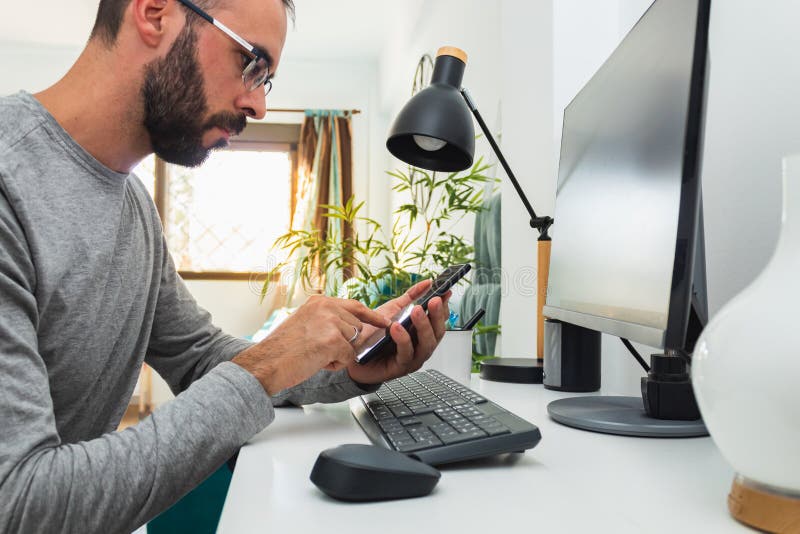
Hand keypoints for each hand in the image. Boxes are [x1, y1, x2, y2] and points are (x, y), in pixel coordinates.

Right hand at [232, 295, 389, 394]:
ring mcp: (331, 322)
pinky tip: (317, 361)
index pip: (355, 306)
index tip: (385, 321)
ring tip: (315, 354)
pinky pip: (348, 357)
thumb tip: (349, 328)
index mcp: (319, 301)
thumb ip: (326, 320)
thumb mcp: (305, 322)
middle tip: (320, 350)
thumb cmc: (282, 349)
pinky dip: (335, 364)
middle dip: (345, 343)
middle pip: (356, 327)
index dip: (372, 316)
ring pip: (353, 343)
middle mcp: (326, 307)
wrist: (267, 363)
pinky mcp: (333, 340)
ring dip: (339, 354)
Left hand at [346, 280, 450, 385]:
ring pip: (426, 344)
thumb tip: (427, 283)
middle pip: (437, 332)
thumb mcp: (393, 310)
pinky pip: (405, 354)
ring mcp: (413, 358)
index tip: (444, 293)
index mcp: (422, 333)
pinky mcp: (400, 367)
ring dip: (423, 326)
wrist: (353, 354)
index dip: (444, 307)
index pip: (439, 320)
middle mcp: (421, 346)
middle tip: (434, 300)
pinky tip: (397, 327)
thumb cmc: (375, 334)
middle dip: (437, 315)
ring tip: (416, 311)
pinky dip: (403, 339)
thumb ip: (410, 297)